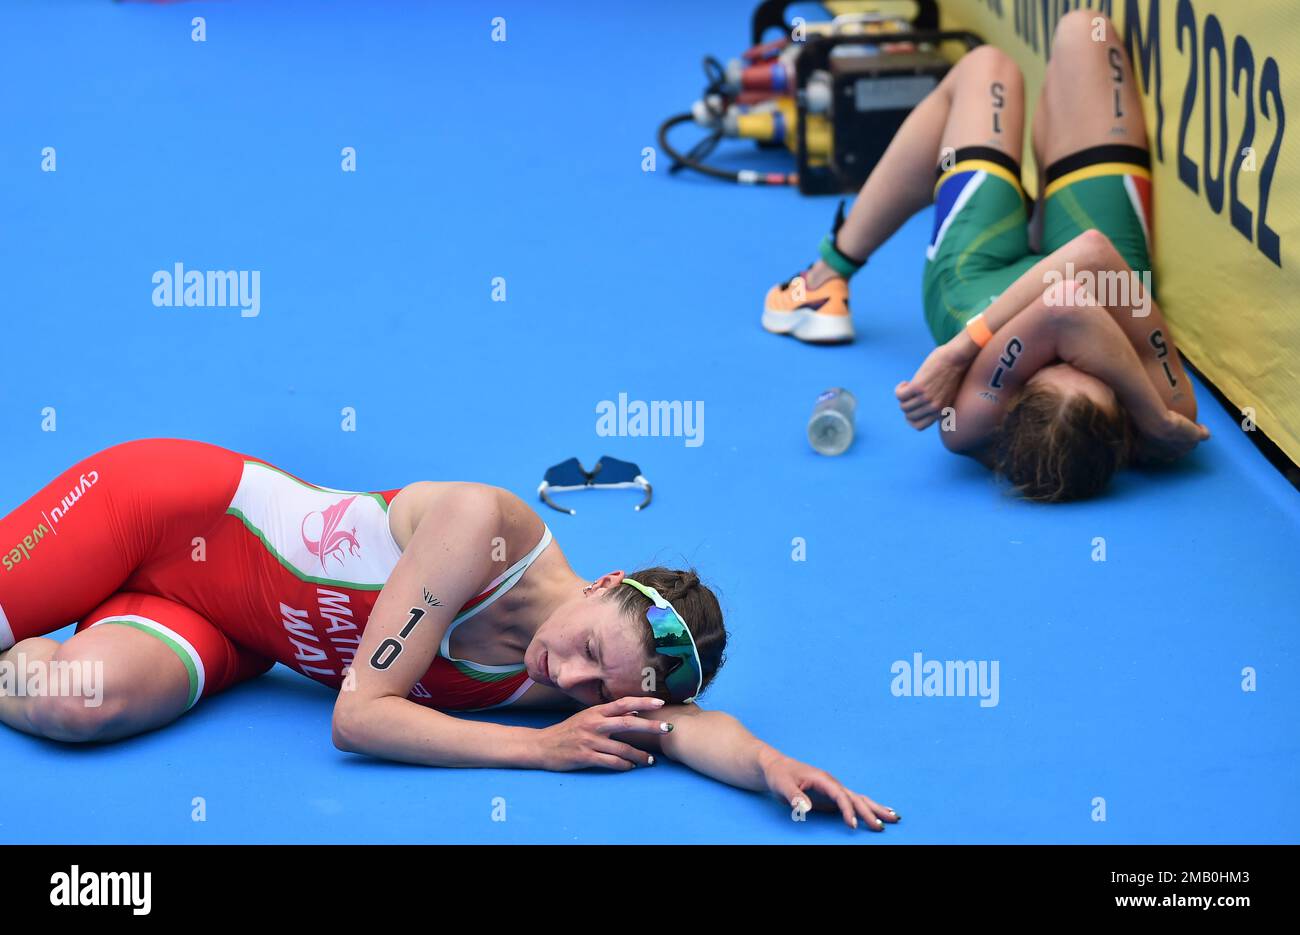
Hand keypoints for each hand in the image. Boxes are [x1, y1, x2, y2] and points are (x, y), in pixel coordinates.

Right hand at [534, 696, 670, 770]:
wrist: (542, 746)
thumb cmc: (567, 731)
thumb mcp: (586, 717)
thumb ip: (608, 715)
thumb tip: (633, 713)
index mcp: (595, 712)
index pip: (623, 703)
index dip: (642, 703)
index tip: (659, 703)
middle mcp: (594, 724)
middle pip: (627, 723)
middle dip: (650, 726)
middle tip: (667, 728)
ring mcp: (590, 741)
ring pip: (622, 748)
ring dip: (639, 755)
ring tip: (651, 761)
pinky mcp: (585, 757)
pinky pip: (610, 762)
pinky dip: (624, 766)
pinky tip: (631, 767)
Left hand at [762, 753, 899, 829]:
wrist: (776, 767)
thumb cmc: (779, 775)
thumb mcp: (782, 785)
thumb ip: (794, 796)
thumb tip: (806, 808)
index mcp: (823, 779)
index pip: (841, 796)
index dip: (848, 811)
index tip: (853, 825)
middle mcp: (832, 783)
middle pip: (856, 797)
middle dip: (870, 811)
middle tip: (884, 825)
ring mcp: (834, 790)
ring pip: (859, 799)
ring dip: (875, 809)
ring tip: (894, 818)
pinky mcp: (832, 798)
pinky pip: (853, 803)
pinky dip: (867, 809)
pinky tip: (878, 815)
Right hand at [895, 340, 970, 429]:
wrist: (956, 357)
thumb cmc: (952, 373)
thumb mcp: (948, 395)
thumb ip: (937, 405)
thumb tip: (919, 409)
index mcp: (942, 412)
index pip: (919, 426)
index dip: (911, 417)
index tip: (912, 407)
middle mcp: (934, 408)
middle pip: (908, 416)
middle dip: (906, 405)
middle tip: (910, 394)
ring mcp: (926, 398)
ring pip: (903, 406)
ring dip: (902, 396)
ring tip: (908, 386)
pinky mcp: (918, 387)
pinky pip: (899, 395)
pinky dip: (899, 389)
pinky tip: (905, 382)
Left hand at [1136, 409, 1210, 461]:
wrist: (1155, 423)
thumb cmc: (1141, 430)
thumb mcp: (1134, 440)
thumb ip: (1132, 446)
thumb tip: (1124, 449)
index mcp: (1161, 455)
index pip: (1165, 455)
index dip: (1164, 448)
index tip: (1162, 439)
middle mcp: (1175, 454)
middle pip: (1180, 450)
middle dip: (1178, 444)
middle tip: (1175, 433)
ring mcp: (1186, 446)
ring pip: (1191, 443)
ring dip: (1189, 437)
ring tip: (1187, 428)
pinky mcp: (1195, 437)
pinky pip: (1204, 435)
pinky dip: (1203, 431)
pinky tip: (1201, 427)